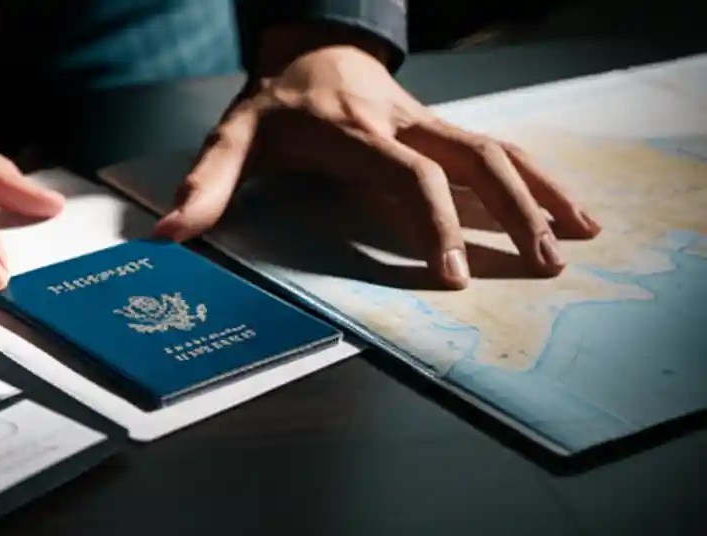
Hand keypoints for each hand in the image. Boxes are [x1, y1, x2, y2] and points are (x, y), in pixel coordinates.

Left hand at [154, 27, 601, 288]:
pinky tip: (570, 211)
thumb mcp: (232, 136)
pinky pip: (499, 151)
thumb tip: (171, 233)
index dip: (434, 222)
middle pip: (472, 161)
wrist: (309, 49)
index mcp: (355, 135)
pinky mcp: (442, 131)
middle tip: (539, 266)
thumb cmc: (274, 103)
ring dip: (539, 194)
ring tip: (577, 240)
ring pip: (497, 152)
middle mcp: (403, 127)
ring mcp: (430, 126)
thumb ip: (208, 184)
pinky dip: (539, 179)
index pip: (407, 178)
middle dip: (509, 212)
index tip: (453, 273)